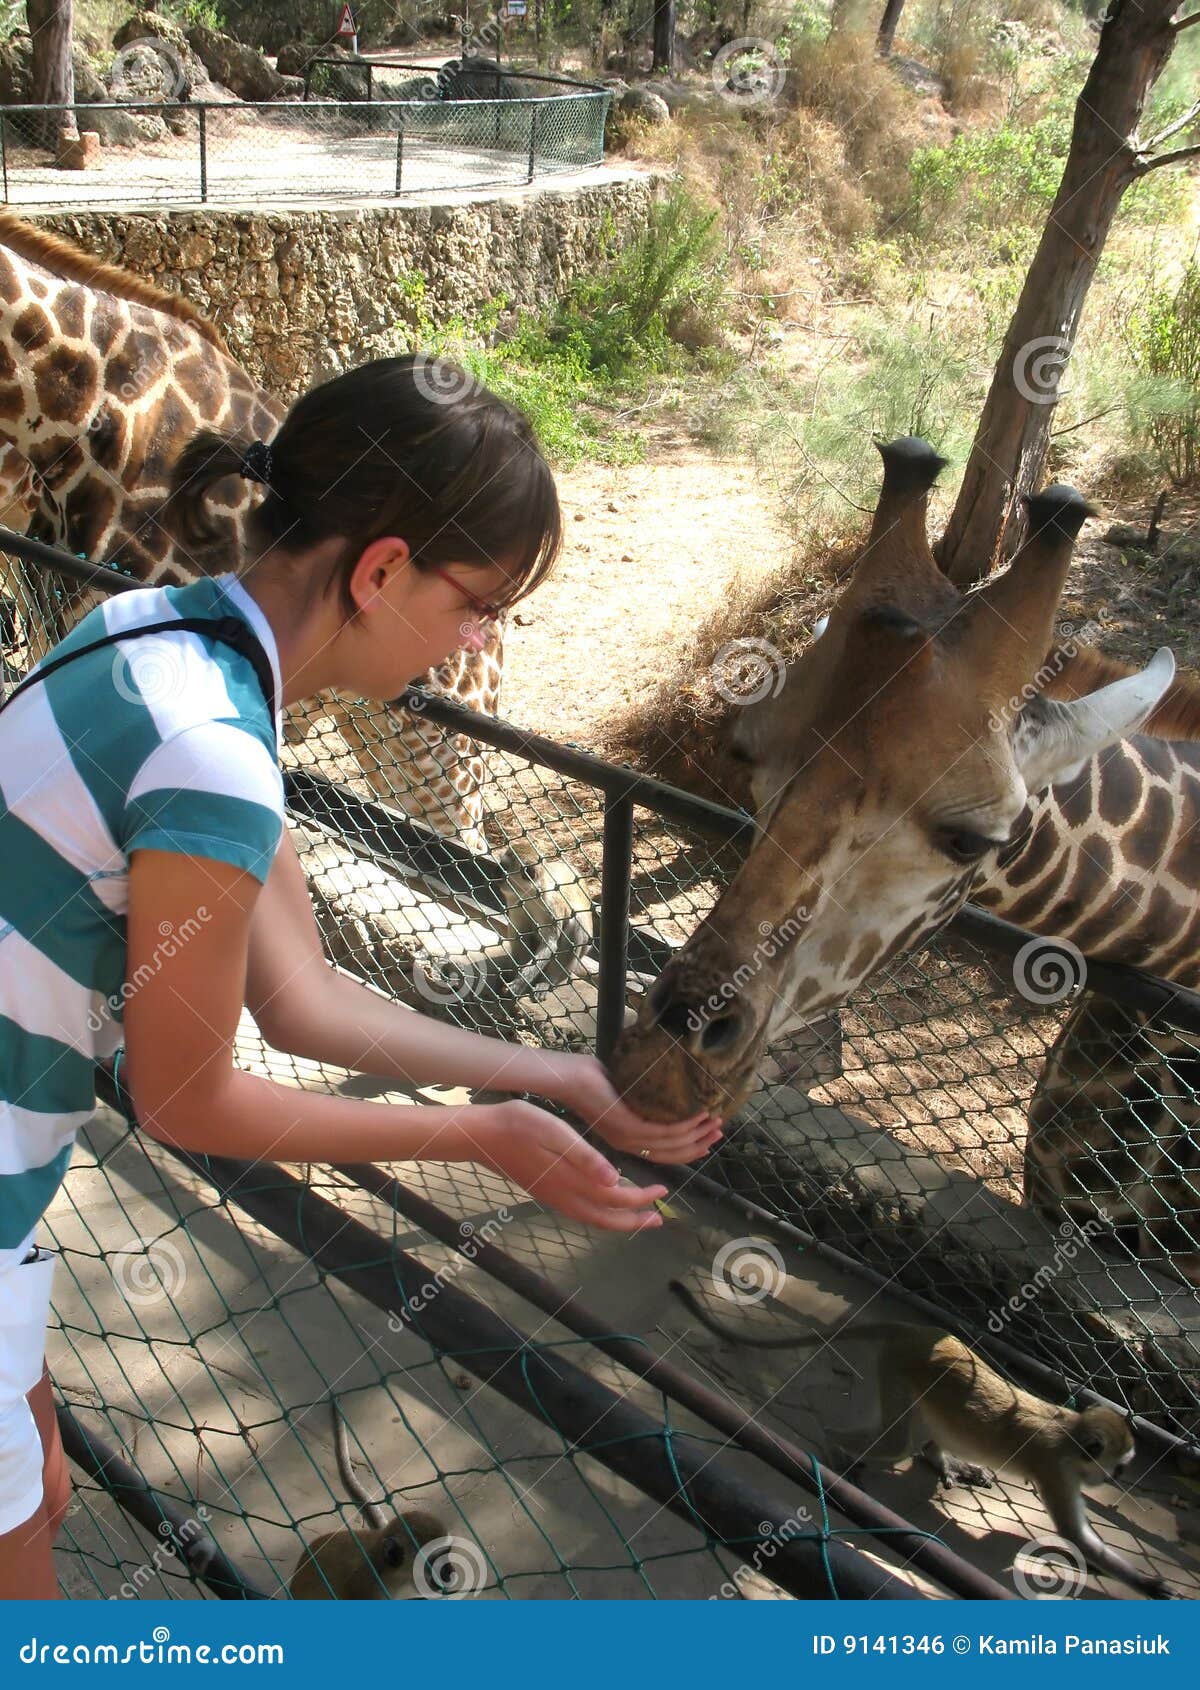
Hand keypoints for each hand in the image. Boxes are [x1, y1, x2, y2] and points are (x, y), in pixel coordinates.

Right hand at [475, 1100, 669, 1231]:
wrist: (480, 1135)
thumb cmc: (517, 1124)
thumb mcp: (553, 1132)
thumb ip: (584, 1157)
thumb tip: (614, 1181)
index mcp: (570, 1180)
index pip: (615, 1198)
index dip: (641, 1200)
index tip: (663, 1192)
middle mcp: (563, 1195)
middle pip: (606, 1218)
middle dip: (635, 1221)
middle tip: (659, 1219)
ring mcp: (552, 1197)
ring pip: (592, 1219)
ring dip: (618, 1221)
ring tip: (639, 1218)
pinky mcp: (544, 1193)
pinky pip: (579, 1213)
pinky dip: (599, 1215)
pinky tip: (604, 1205)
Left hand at [555, 1054, 722, 1164]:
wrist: (568, 1077)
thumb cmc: (594, 1078)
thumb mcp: (625, 1092)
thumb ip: (644, 1098)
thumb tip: (668, 1087)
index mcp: (627, 1140)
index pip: (665, 1153)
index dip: (691, 1149)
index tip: (709, 1139)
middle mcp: (628, 1144)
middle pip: (673, 1153)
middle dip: (700, 1143)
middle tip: (720, 1130)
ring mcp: (627, 1136)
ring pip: (672, 1142)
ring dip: (698, 1132)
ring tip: (716, 1119)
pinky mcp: (627, 1125)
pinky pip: (663, 1131)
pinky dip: (685, 1125)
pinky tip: (699, 1113)